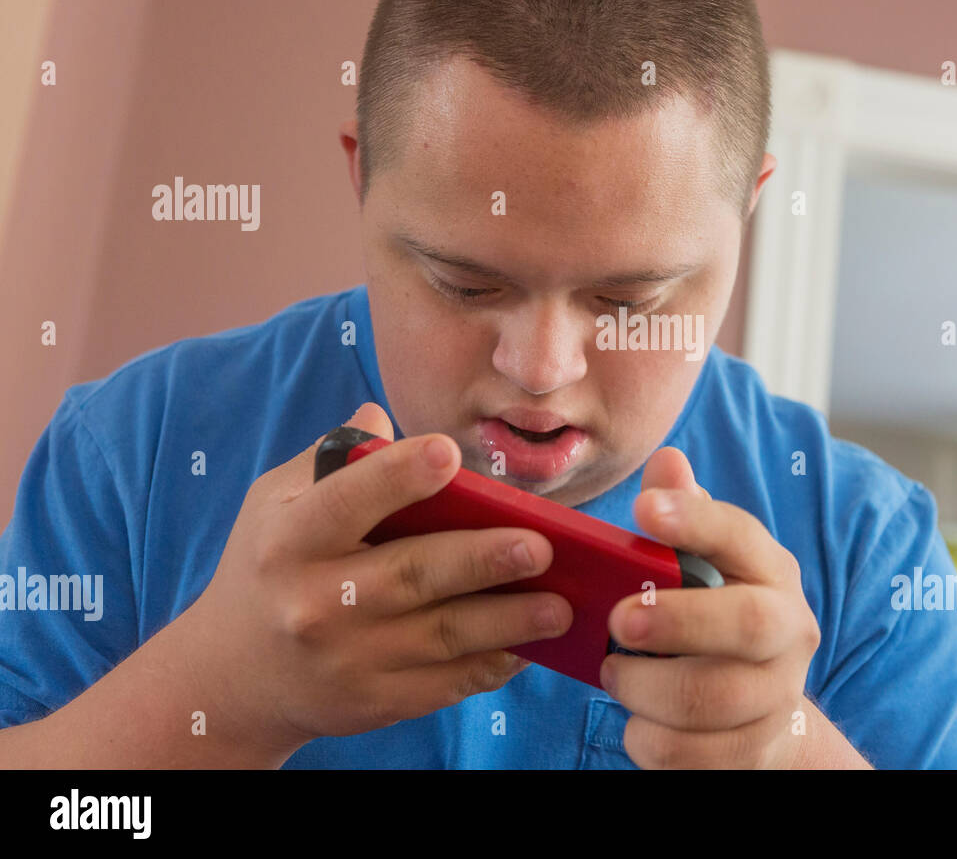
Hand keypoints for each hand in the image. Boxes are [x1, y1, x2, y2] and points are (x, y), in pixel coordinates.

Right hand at [182, 402, 572, 757]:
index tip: (448, 453)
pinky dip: (491, 664)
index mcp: (290, 540)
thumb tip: (380, 418)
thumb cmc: (267, 568)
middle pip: (411, 575)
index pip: (346, 502)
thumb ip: (333, 460)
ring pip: (442, 636)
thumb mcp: (275, 504)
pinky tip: (529, 644)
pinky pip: (444, 683)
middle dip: (481, 560)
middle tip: (540, 546)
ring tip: (559, 605)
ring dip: (509, 620)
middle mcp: (315, 602)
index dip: (397, 476)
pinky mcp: (372, 702)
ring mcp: (346, 659)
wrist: (231, 676)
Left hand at [600, 447, 821, 767]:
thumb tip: (667, 461)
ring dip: (645, 687)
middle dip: (677, 620)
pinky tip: (636, 719)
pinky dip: (649, 739)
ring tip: (613, 673)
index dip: (694, 519)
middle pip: (748, 624)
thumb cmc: (716, 617)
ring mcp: (778, 695)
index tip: (641, 508)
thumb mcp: (705, 564)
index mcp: (770, 571)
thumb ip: (683, 513)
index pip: (741, 534)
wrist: (763, 713)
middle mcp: (789, 630)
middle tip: (617, 620)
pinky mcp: (756, 749)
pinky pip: (691, 753)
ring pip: (712, 698)